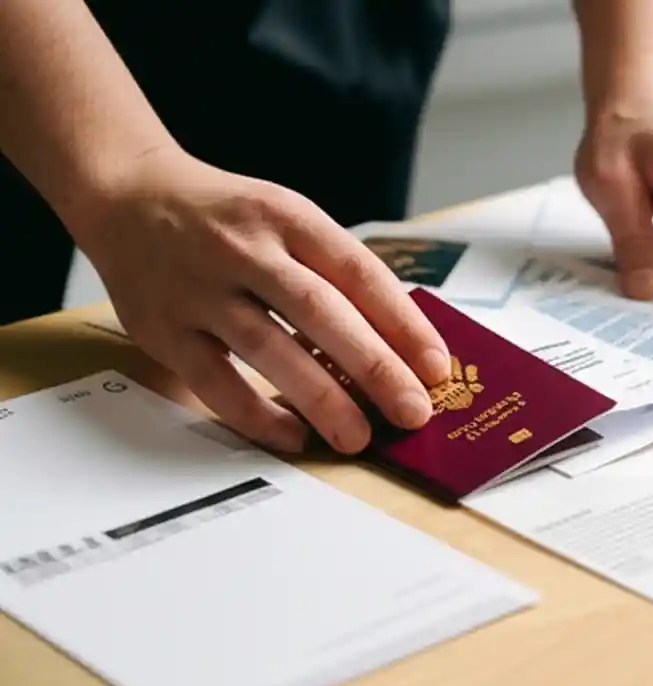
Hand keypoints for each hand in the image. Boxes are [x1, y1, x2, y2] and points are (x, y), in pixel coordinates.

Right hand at [71, 148, 450, 453]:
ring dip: (320, 398)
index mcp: (288, 217)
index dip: (403, 322)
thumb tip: (401, 346)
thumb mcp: (287, 220)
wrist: (128, 195)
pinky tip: (293, 436)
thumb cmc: (228, 219)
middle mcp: (245, 248)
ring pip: (269, 347)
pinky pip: (215, 381)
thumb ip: (335, 273)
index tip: (436, 366)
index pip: (359, 272)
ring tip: (359, 436)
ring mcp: (200, 288)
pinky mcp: (163, 328)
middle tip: (414, 410)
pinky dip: (257, 414)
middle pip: (320, 311)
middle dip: (375, 365)